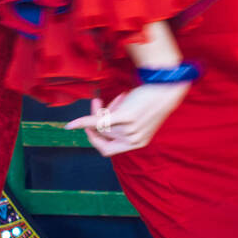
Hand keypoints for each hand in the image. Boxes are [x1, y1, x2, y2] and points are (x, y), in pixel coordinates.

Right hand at [63, 84, 190, 155]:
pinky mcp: (126, 117)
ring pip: (103, 125)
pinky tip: (70, 125)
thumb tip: (99, 125)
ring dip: (106, 108)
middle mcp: (133, 140)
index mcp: (138, 143)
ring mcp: (129, 130)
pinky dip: (82, 123)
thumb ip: (124, 126)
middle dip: (97, 119)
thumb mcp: (140, 118)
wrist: (167, 86)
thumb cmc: (153, 99)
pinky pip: (98, 122)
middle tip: (97, 103)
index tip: (93, 126)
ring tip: (121, 97)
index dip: (96, 140)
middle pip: (102, 134)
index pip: (107, 150)